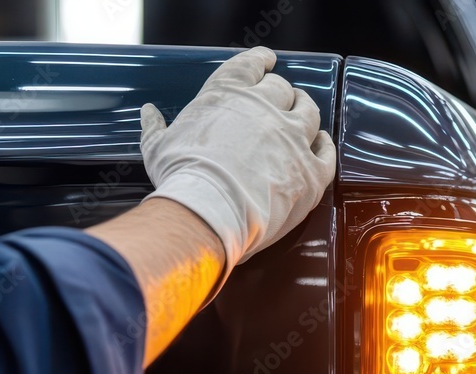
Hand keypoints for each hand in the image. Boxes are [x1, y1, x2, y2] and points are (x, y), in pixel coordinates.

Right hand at [139, 47, 335, 272]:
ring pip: (309, 113)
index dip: (260, 62)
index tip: (266, 62)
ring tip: (302, 115)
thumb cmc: (182, 179)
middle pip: (282, 89)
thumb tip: (149, 115)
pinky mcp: (311, 170)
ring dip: (305, 110)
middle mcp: (266, 108)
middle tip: (280, 100)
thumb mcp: (158, 147)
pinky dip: (325, 146)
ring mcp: (293, 138)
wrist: (210, 210)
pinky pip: (326, 151)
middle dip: (281, 92)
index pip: (251, 65)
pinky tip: (322, 145)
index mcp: (228, 94)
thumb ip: (156, 128)